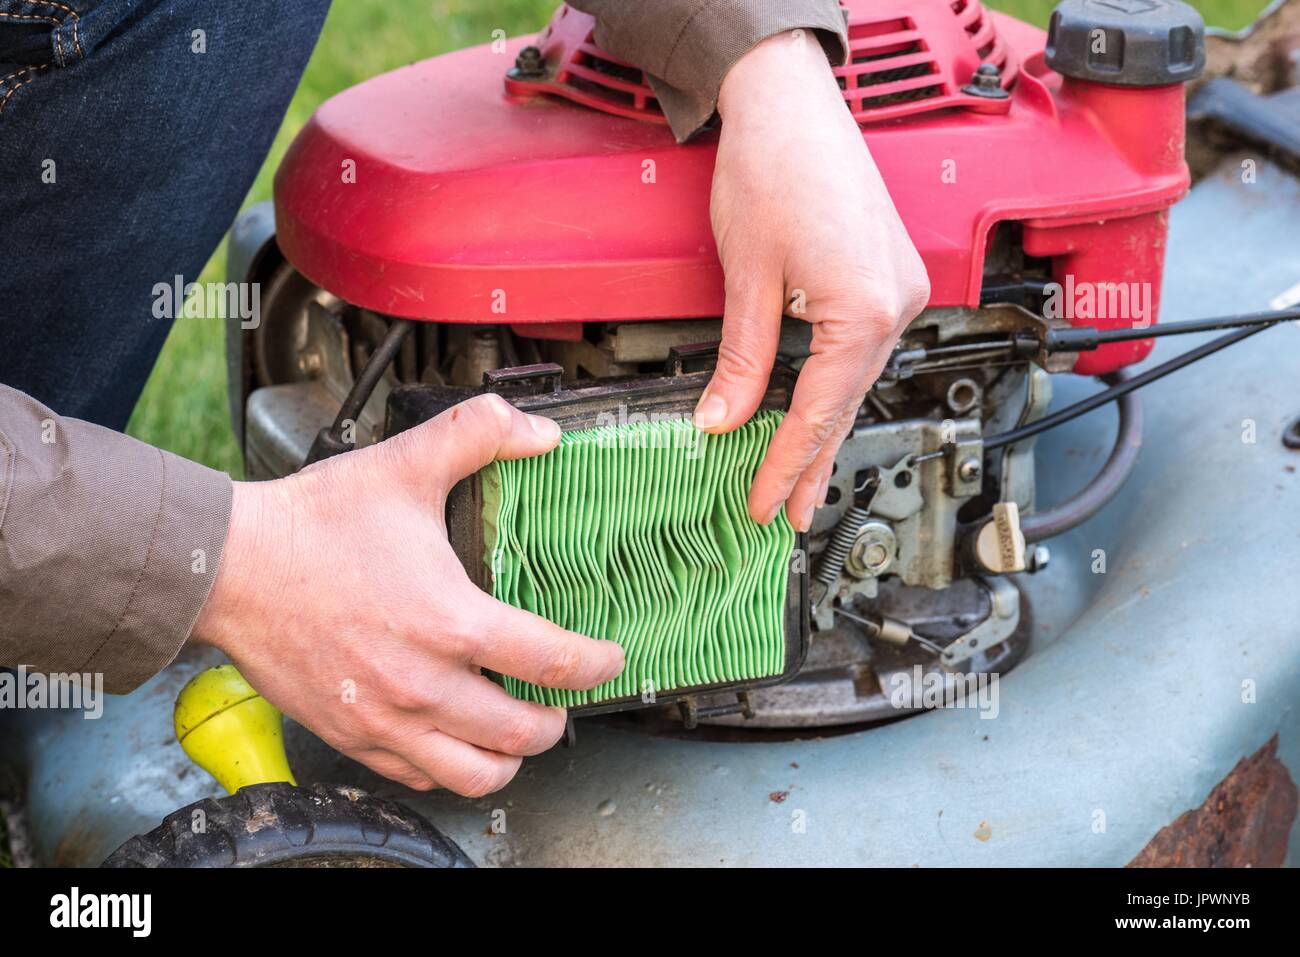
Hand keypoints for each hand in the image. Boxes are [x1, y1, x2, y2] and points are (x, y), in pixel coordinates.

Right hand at [192, 394, 624, 795]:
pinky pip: (420, 778)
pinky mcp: (352, 736)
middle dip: (557, 721)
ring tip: (518, 734)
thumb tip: (541, 432)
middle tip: (562, 702)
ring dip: (511, 759)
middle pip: (523, 733)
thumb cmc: (313, 523)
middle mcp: (423, 683)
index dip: (596, 665)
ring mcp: (386, 719)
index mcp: (449, 620)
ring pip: (476, 774)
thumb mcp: (406, 462)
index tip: (610, 659)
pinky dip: (452, 768)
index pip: (551, 662)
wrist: (229, 568)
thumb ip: (480, 434)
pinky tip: (458, 741)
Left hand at [701, 30, 930, 531]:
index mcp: (866, 311)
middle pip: (847, 406)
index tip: (763, 504)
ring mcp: (900, 288)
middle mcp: (896, 304)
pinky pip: (863, 351)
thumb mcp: (746, 277)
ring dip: (827, 430)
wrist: (790, 102)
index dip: (786, 464)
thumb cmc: (772, 168)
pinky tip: (819, 413)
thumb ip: (742, 359)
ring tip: (803, 482)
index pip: (819, 412)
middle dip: (814, 464)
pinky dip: (836, 388)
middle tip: (792, 516)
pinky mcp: (889, 276)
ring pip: (857, 382)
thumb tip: (722, 421)